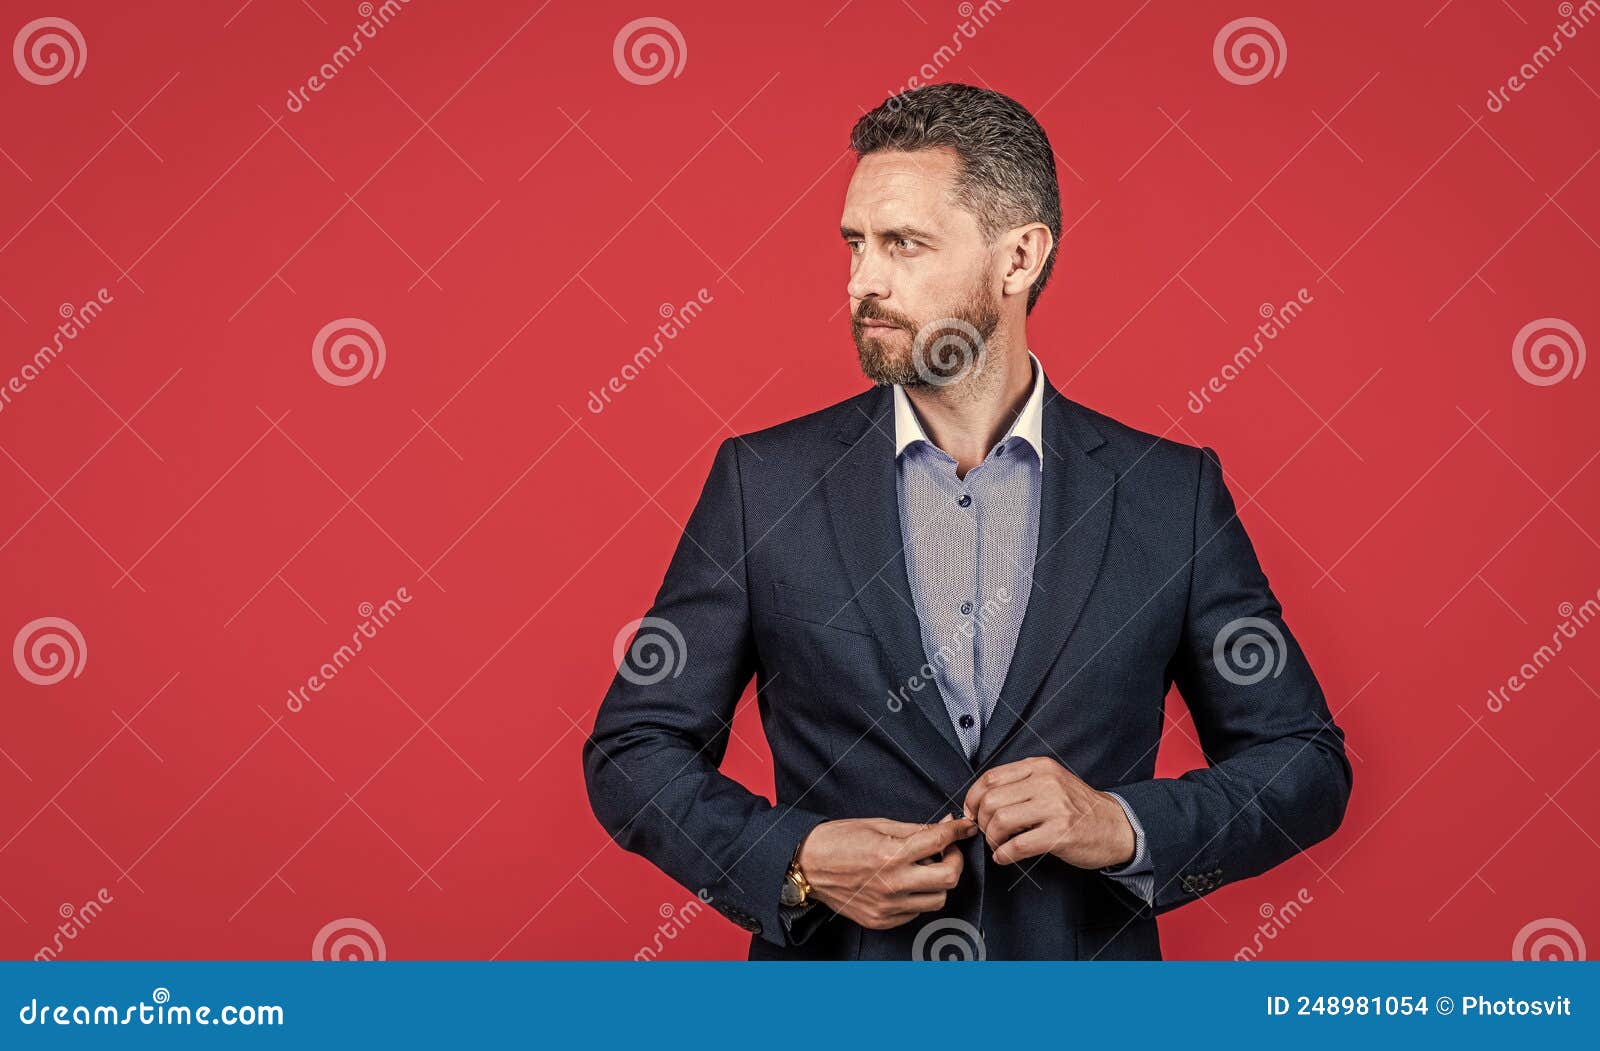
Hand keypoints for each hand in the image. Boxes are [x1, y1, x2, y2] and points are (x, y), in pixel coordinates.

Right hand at [795, 814, 976, 929]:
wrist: (806, 865)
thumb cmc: (838, 840)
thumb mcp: (878, 825)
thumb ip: (915, 829)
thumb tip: (944, 827)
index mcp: (891, 854)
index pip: (939, 842)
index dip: (958, 832)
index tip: (966, 828)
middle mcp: (892, 884)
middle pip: (949, 879)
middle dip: (954, 861)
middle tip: (946, 850)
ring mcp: (888, 907)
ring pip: (937, 900)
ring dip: (938, 882)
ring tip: (923, 868)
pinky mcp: (881, 921)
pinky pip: (916, 912)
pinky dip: (918, 897)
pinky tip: (905, 883)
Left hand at [962, 756, 1134, 868]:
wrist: (1117, 826)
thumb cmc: (1078, 808)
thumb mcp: (1051, 783)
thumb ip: (1020, 785)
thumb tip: (979, 801)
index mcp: (1039, 767)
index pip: (990, 778)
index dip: (972, 798)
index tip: (971, 813)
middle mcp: (1046, 782)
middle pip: (991, 800)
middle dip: (981, 822)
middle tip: (987, 833)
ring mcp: (1055, 807)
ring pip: (1001, 821)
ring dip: (992, 839)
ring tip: (998, 846)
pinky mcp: (1061, 833)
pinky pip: (1018, 845)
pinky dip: (1004, 855)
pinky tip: (1005, 857)